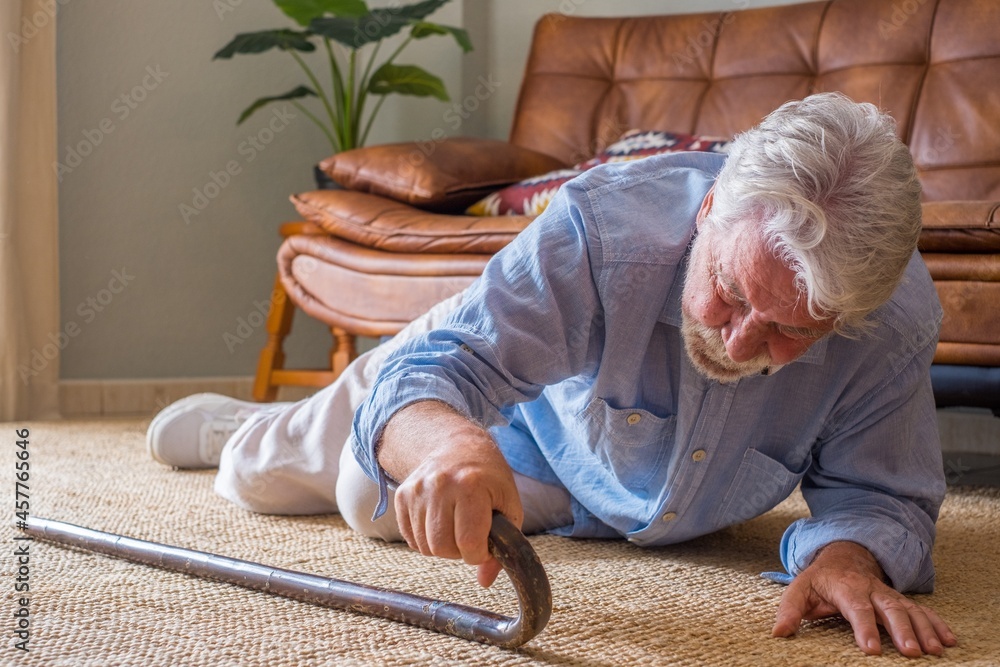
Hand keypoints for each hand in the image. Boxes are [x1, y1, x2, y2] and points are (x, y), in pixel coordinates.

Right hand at [378, 401, 522, 587]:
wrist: (457, 445)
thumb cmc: (488, 478)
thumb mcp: (508, 506)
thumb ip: (504, 546)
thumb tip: (484, 581)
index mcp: (471, 485)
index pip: (469, 542)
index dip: (479, 553)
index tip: (485, 544)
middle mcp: (439, 485)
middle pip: (441, 547)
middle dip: (459, 552)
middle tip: (469, 537)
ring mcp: (417, 489)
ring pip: (424, 547)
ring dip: (442, 547)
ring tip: (455, 527)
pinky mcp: (402, 495)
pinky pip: (410, 538)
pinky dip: (426, 539)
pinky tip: (439, 522)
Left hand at [772, 541, 956, 656]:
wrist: (843, 556)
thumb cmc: (819, 579)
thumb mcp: (799, 589)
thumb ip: (789, 610)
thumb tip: (778, 632)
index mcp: (846, 588)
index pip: (857, 609)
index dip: (864, 628)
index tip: (871, 649)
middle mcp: (872, 590)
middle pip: (890, 609)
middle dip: (902, 630)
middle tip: (911, 653)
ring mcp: (889, 594)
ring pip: (910, 610)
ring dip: (924, 630)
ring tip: (935, 651)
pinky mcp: (901, 600)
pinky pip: (923, 611)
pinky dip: (937, 624)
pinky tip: (949, 641)